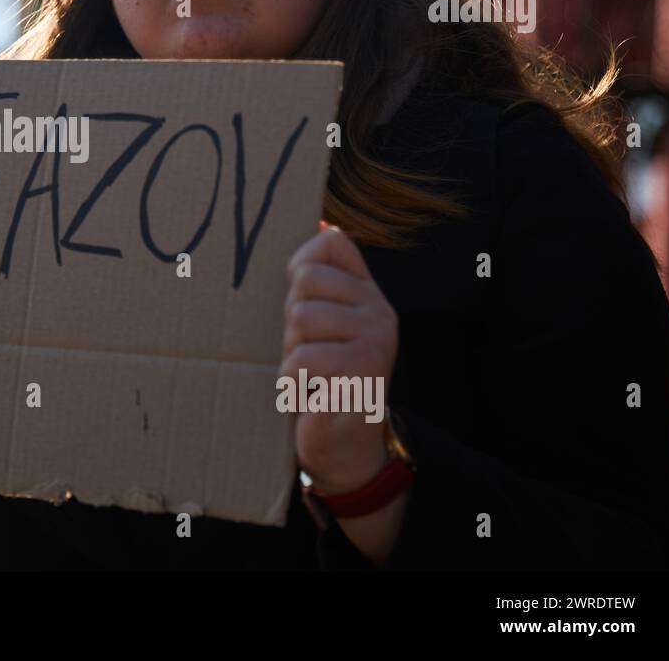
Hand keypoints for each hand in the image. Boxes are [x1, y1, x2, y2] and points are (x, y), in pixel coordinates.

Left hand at [280, 221, 397, 495]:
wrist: (344, 447)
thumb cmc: (322, 380)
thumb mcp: (321, 324)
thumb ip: (322, 277)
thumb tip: (324, 222)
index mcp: (368, 293)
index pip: (328, 244)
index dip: (299, 270)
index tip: (302, 305)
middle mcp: (379, 311)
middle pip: (303, 283)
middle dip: (289, 322)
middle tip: (306, 354)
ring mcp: (375, 341)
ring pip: (299, 319)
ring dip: (289, 355)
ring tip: (309, 376)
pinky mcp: (363, 373)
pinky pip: (301, 361)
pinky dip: (291, 384)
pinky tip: (307, 396)